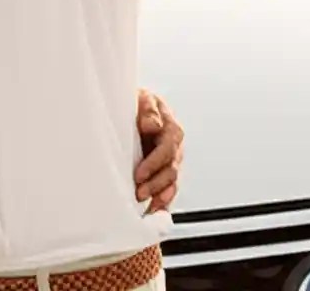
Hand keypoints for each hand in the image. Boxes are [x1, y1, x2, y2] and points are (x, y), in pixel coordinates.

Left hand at [134, 88, 183, 213]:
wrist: (135, 107)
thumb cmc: (137, 102)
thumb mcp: (142, 98)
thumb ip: (148, 110)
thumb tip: (153, 125)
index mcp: (171, 128)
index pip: (167, 149)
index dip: (153, 164)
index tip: (139, 174)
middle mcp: (175, 147)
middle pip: (171, 169)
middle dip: (155, 184)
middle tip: (139, 193)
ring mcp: (171, 161)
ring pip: (172, 182)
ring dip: (159, 196)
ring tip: (146, 206)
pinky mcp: (164, 171)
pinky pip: (168, 190)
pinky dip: (163, 202)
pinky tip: (155, 212)